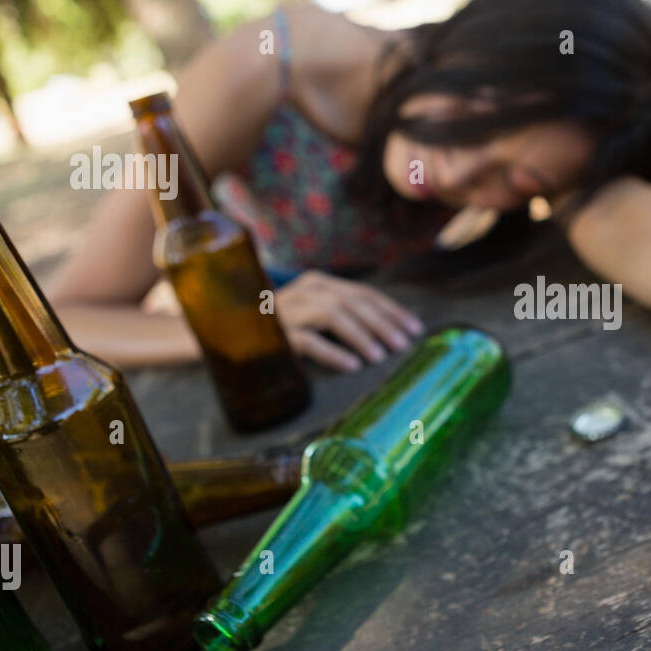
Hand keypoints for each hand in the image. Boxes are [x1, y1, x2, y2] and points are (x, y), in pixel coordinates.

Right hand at [275, 270, 423, 371]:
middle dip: (382, 323)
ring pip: (332, 315)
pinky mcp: (276, 335)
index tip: (416, 329)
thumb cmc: (285, 329)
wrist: (234, 335)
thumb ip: (346, 317)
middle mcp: (305, 291)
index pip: (363, 293)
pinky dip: (333, 353)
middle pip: (352, 302)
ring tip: (381, 356)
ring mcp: (288, 311)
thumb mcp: (316, 316)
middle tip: (404, 345)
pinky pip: (308, 341)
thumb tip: (392, 334)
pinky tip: (352, 366)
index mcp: (319, 284)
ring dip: (361, 335)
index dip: (392, 311)